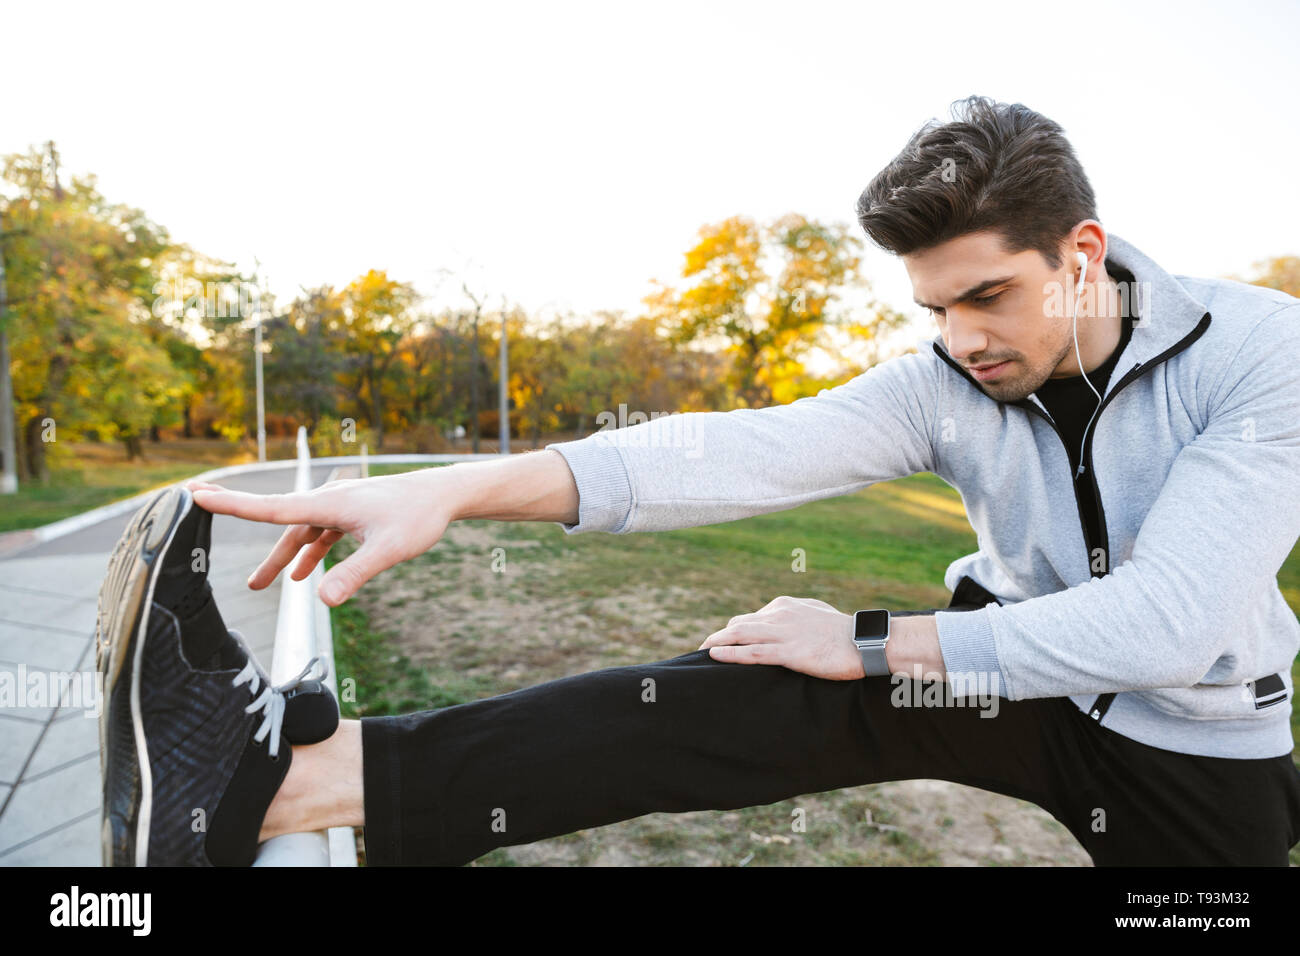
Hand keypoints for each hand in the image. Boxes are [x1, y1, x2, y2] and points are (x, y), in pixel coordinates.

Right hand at [182, 470, 455, 606]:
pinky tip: (301, 576)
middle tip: (196, 508)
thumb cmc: (418, 517)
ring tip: (259, 586)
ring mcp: (339, 507)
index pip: (270, 508)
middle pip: (277, 517)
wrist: (443, 494)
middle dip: (240, 516)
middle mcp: (327, 501)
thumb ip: (354, 574)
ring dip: (281, 556)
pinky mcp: (351, 514)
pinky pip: (320, 534)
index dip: (231, 504)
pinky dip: (308, 552)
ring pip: (300, 532)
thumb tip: (322, 600)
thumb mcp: (387, 550)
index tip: (196, 495)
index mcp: (328, 504)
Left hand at [697, 595, 863, 679]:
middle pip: (738, 625)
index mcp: (784, 605)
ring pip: (739, 635)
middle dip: (718, 637)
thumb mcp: (815, 614)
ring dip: (715, 643)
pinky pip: (752, 652)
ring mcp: (783, 633)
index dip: (733, 631)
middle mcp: (779, 615)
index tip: (722, 642)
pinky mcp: (789, 652)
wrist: (864, 641)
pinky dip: (729, 654)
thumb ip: (795, 615)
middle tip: (702, 649)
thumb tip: (782, 620)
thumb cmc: (842, 631)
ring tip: (699, 652)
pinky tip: (713, 656)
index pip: (750, 618)